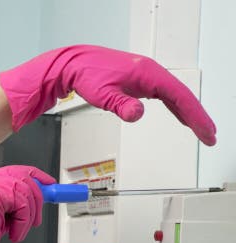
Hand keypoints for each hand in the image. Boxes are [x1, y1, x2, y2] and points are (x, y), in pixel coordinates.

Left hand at [0, 45, 216, 145]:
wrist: (74, 64)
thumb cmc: (87, 75)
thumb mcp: (103, 94)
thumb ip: (121, 105)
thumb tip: (138, 114)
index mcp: (149, 74)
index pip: (179, 97)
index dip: (195, 115)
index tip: (206, 132)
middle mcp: (152, 73)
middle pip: (182, 97)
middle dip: (198, 117)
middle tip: (210, 136)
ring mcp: (147, 77)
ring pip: (175, 96)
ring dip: (189, 113)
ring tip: (201, 130)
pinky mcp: (140, 81)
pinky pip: (164, 95)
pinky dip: (175, 107)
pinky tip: (181, 117)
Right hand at [0, 166, 54, 242]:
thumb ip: (9, 206)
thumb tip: (30, 204)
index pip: (9, 173)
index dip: (31, 178)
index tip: (47, 185)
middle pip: (20, 175)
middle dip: (38, 194)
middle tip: (38, 217)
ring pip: (25, 190)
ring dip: (28, 215)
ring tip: (18, 233)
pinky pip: (22, 201)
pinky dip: (23, 220)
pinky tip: (13, 233)